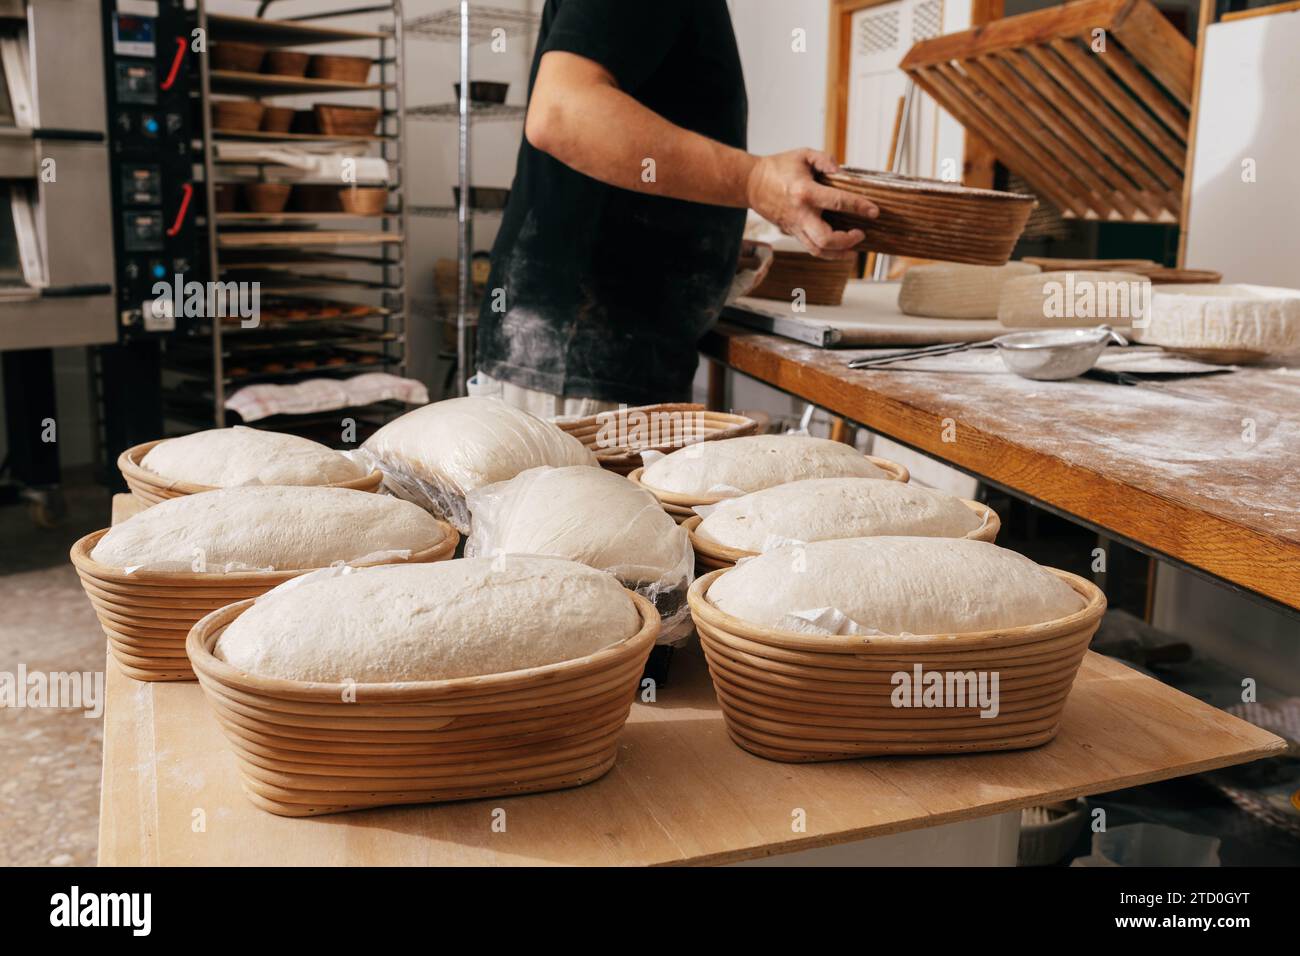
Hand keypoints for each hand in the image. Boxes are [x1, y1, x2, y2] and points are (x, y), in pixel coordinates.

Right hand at [745, 149, 878, 259]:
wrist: (750, 183)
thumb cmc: (777, 167)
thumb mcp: (803, 154)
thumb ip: (825, 160)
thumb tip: (841, 171)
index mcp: (805, 192)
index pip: (838, 202)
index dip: (859, 207)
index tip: (874, 211)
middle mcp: (800, 214)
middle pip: (826, 239)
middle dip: (847, 241)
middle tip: (860, 233)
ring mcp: (794, 226)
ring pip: (818, 250)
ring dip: (839, 254)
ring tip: (853, 249)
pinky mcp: (791, 232)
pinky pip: (811, 247)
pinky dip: (827, 251)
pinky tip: (839, 248)